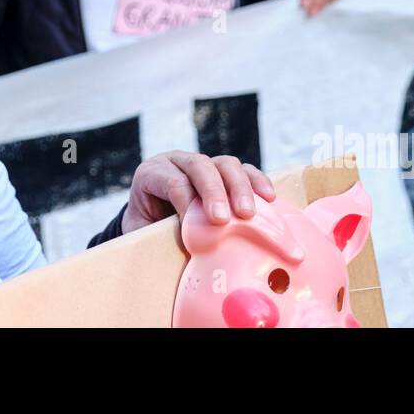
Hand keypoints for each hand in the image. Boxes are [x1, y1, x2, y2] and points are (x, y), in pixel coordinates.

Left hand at [121, 152, 275, 234]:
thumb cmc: (148, 231)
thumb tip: (190, 251)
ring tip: (248, 214)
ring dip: (239, 188)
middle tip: (223, 219)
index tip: (198, 227)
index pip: (173, 181)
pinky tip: (268, 198)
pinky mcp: (225, 172)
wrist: (152, 224)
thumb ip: (164, 235)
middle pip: (200, 166)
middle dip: (214, 192)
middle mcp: (179, 162)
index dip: (187, 203)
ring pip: (225, 164)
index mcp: (152, 173)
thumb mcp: (146, 233)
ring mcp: (204, 164)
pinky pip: (245, 170)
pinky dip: (257, 182)